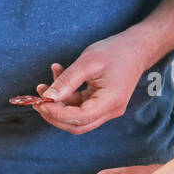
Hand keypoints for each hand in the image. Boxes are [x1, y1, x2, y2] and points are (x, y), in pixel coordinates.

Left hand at [33, 31, 152, 135]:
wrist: (136, 48)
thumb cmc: (115, 51)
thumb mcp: (88, 62)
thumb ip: (67, 81)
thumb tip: (48, 98)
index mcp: (111, 101)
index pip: (80, 118)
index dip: (57, 114)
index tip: (40, 102)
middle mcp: (110, 111)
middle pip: (77, 124)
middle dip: (54, 114)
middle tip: (36, 100)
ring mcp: (106, 109)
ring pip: (76, 117)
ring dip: (57, 104)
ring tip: (43, 86)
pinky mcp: (100, 104)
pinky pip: (79, 106)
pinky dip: (66, 95)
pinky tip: (58, 75)